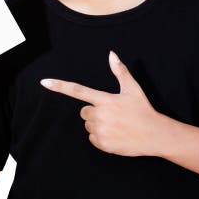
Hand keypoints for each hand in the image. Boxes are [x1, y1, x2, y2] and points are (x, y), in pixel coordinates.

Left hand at [40, 50, 164, 156]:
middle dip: (94, 111)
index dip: (60, 86)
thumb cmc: (143, 109)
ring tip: (116, 124)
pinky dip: (101, 137)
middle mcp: (100, 115)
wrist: (154, 134)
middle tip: (113, 114)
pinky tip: (115, 135)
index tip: (45, 82)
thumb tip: (111, 54)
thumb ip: (120, 71)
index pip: (78, 91)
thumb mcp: (133, 88)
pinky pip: (92, 138)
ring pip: (88, 125)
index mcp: (105, 100)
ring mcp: (100, 130)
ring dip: (98, 124)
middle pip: (84, 111)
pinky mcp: (102, 143)